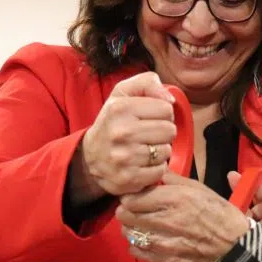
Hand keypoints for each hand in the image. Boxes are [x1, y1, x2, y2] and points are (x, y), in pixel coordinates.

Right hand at [77, 72, 176, 199]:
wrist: (91, 157)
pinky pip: (160, 171)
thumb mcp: (123, 93)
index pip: (166, 108)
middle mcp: (121, 132)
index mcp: (121, 108)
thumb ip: (148, 83)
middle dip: (163, 132)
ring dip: (159, 150)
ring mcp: (125, 157)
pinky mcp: (129, 178)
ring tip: (144, 148)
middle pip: (169, 130)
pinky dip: (155, 168)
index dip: (162, 113)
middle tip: (148, 134)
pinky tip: (142, 163)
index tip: (150, 118)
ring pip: (166, 151)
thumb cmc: (113, 121)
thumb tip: (170, 99)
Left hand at [116, 171, 249, 261]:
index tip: (132, 197)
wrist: (236, 247)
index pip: (134, 198)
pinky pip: (138, 252)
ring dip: (130, 228)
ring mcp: (165, 243)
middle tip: (130, 211)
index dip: (129, 196)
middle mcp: (166, 220)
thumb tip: (156, 173)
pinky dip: (136, 245)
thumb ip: (174, 180)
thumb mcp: (200, 189)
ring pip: (130, 234)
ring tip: (137, 225)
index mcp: (175, 199)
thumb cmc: (220, 214)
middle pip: (127, 216)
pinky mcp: (166, 261)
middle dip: (125, 212)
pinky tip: (144, 241)